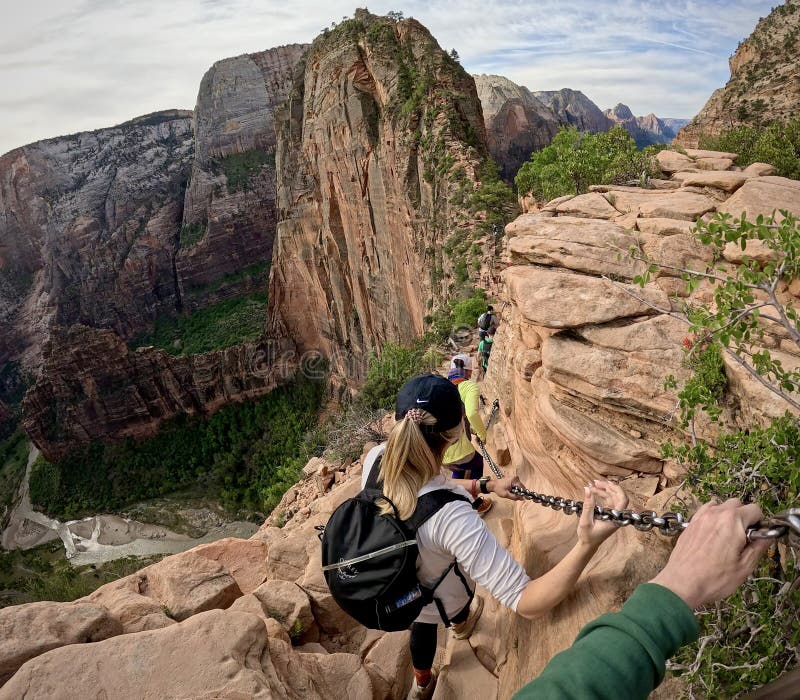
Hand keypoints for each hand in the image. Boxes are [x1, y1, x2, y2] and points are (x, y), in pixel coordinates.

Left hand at [487, 475, 524, 500]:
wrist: (493, 485)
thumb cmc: (498, 488)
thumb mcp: (507, 495)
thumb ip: (515, 497)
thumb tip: (523, 498)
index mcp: (514, 480)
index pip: (522, 488)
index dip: (522, 494)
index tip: (521, 498)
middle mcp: (515, 477)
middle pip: (521, 487)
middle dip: (518, 492)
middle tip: (513, 495)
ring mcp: (514, 477)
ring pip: (519, 486)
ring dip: (516, 491)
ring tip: (510, 492)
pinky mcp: (513, 478)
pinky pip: (517, 485)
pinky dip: (515, 488)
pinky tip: (510, 490)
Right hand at [576, 480, 628, 547]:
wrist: (588, 544)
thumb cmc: (588, 535)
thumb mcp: (586, 521)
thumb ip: (588, 505)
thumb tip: (587, 489)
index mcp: (615, 519)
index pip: (623, 501)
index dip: (617, 490)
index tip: (606, 483)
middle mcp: (616, 515)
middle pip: (618, 497)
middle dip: (608, 487)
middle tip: (595, 482)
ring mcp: (613, 514)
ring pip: (612, 497)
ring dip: (603, 490)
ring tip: (591, 485)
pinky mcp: (609, 513)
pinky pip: (608, 500)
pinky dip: (601, 494)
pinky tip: (594, 490)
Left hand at [649, 498, 771, 609]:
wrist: (682, 583)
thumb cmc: (714, 578)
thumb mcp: (744, 566)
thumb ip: (758, 547)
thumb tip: (768, 535)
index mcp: (732, 521)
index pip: (755, 509)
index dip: (760, 523)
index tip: (758, 537)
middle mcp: (716, 513)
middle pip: (737, 504)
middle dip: (745, 517)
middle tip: (745, 538)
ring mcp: (701, 517)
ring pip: (720, 506)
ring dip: (728, 516)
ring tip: (729, 537)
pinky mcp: (690, 523)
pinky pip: (706, 511)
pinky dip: (713, 517)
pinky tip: (714, 534)